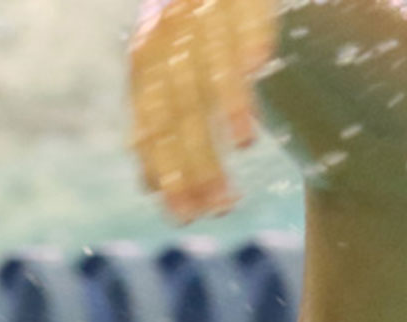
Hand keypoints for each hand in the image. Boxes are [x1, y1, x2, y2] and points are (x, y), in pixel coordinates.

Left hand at [129, 0, 277, 221]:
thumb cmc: (191, 29)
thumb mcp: (166, 70)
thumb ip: (159, 121)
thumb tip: (148, 186)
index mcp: (146, 64)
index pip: (153, 128)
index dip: (168, 173)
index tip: (186, 217)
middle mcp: (166, 39)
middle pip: (181, 108)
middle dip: (198, 160)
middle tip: (222, 206)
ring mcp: (198, 14)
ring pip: (209, 66)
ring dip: (227, 104)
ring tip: (245, 144)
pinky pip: (239, 19)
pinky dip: (248, 42)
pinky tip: (260, 67)